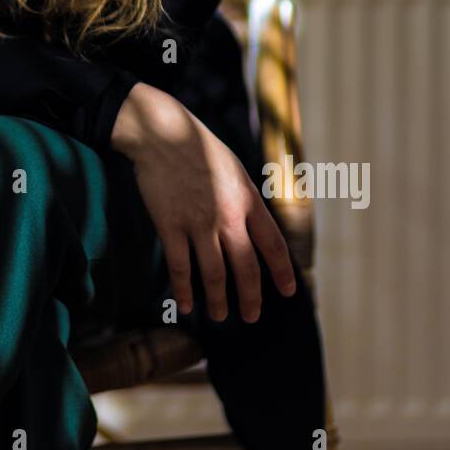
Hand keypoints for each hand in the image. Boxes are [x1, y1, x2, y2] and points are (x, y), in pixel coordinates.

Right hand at [111, 82, 296, 323]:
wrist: (161, 134)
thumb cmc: (197, 147)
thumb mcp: (234, 169)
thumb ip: (244, 200)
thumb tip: (252, 229)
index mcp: (248, 200)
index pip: (273, 244)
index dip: (283, 272)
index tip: (288, 292)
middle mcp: (227, 215)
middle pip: (246, 267)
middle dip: (251, 297)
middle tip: (251, 316)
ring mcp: (198, 222)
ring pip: (214, 274)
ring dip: (218, 300)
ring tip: (219, 315)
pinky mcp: (170, 225)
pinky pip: (180, 266)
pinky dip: (184, 289)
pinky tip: (186, 305)